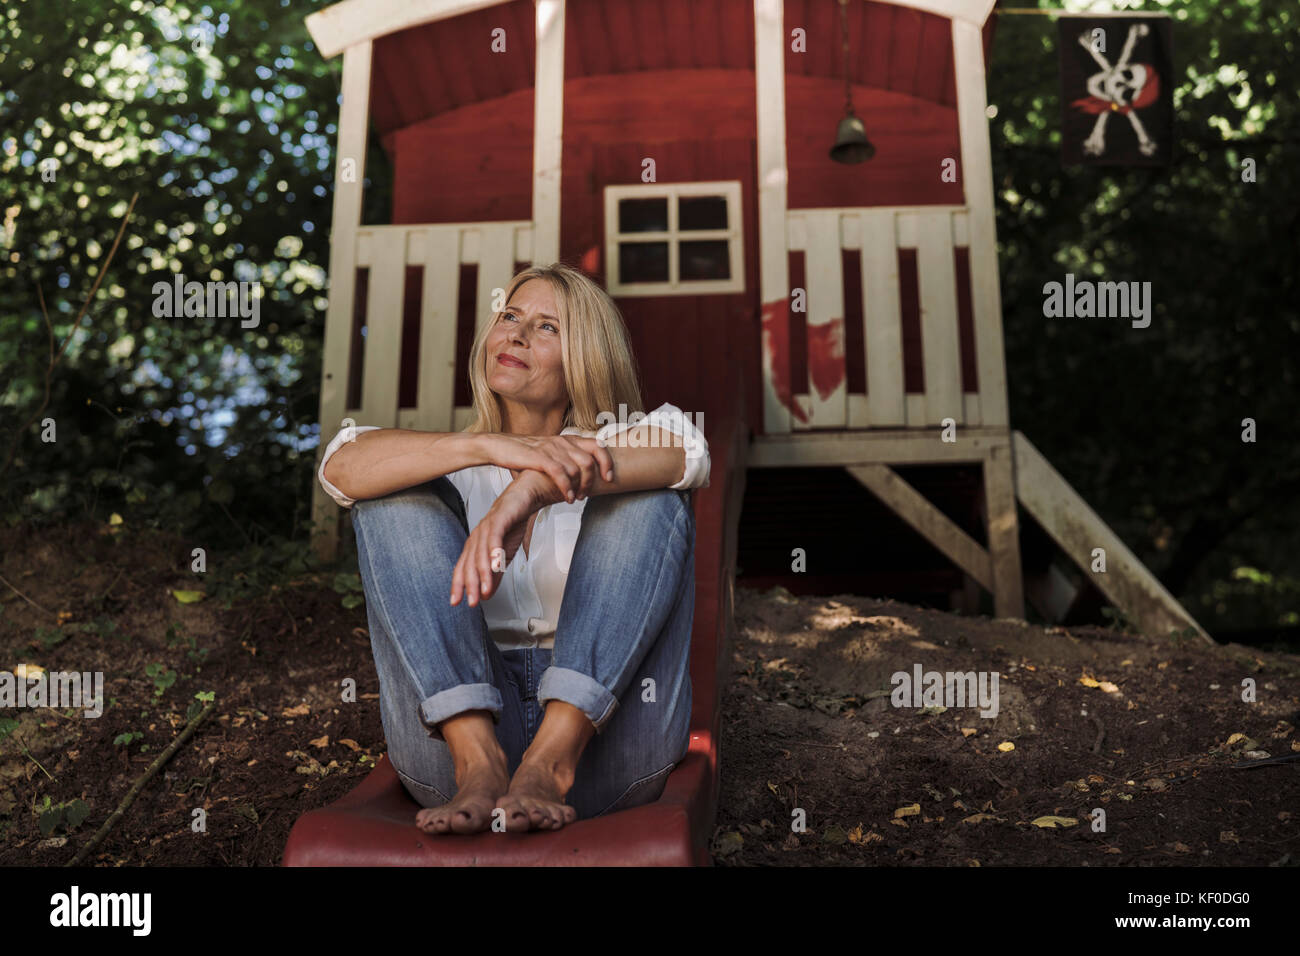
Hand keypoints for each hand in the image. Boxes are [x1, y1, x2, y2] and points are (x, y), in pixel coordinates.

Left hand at [450, 471, 560, 605]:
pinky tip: (497, 565)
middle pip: (470, 563)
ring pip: (481, 553)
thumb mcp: (505, 554)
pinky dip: (494, 551)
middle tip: (472, 602)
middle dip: (470, 585)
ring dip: (483, 574)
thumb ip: (496, 574)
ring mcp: (486, 527)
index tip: (457, 602)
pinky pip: (494, 537)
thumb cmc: (513, 522)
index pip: (464, 568)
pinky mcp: (499, 518)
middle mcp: (477, 536)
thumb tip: (487, 593)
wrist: (526, 496)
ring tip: (485, 589)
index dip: (459, 585)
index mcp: (476, 545)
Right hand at [477, 433, 613, 502]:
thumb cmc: (524, 453)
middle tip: (587, 494)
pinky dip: (568, 488)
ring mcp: (552, 448)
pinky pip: (561, 474)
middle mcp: (563, 441)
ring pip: (578, 469)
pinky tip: (568, 498)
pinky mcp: (540, 457)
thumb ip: (565, 461)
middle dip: (593, 480)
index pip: (597, 446)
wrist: (499, 446)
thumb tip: (580, 476)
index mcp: (567, 439)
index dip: (607, 462)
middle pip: (591, 460)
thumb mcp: (550, 453)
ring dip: (580, 487)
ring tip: (576, 498)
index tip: (609, 478)